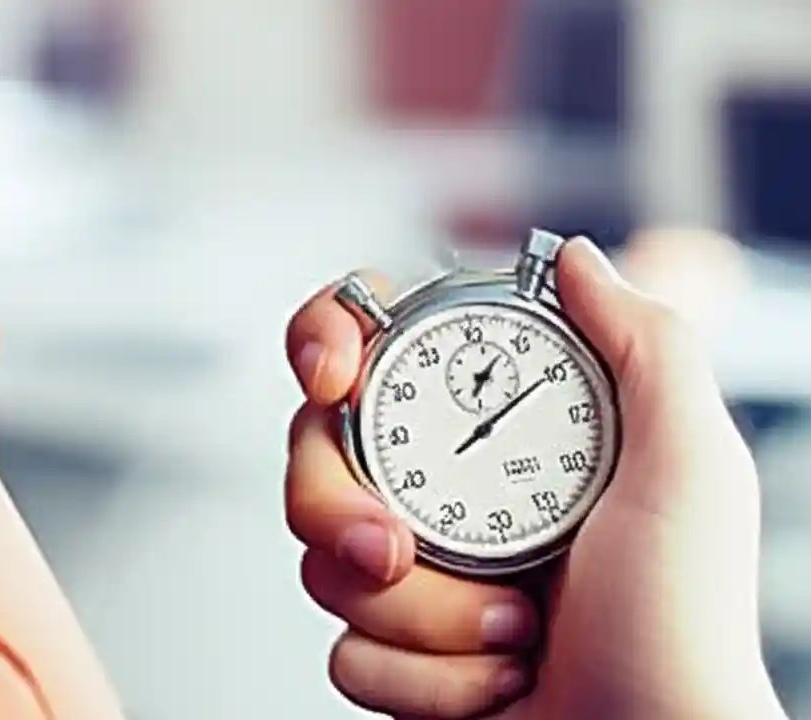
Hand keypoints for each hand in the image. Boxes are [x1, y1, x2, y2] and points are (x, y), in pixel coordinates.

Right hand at [284, 236, 785, 718]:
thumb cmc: (683, 620)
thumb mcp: (688, 464)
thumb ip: (646, 342)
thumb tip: (574, 258)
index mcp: (490, 430)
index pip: (370, 346)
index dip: (323, 340)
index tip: (332, 374)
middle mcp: (435, 491)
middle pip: (310, 456)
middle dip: (337, 508)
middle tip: (392, 546)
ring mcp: (409, 573)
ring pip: (320, 563)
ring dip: (418, 613)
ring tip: (506, 624)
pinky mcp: (395, 650)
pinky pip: (346, 651)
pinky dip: (423, 678)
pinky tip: (494, 675)